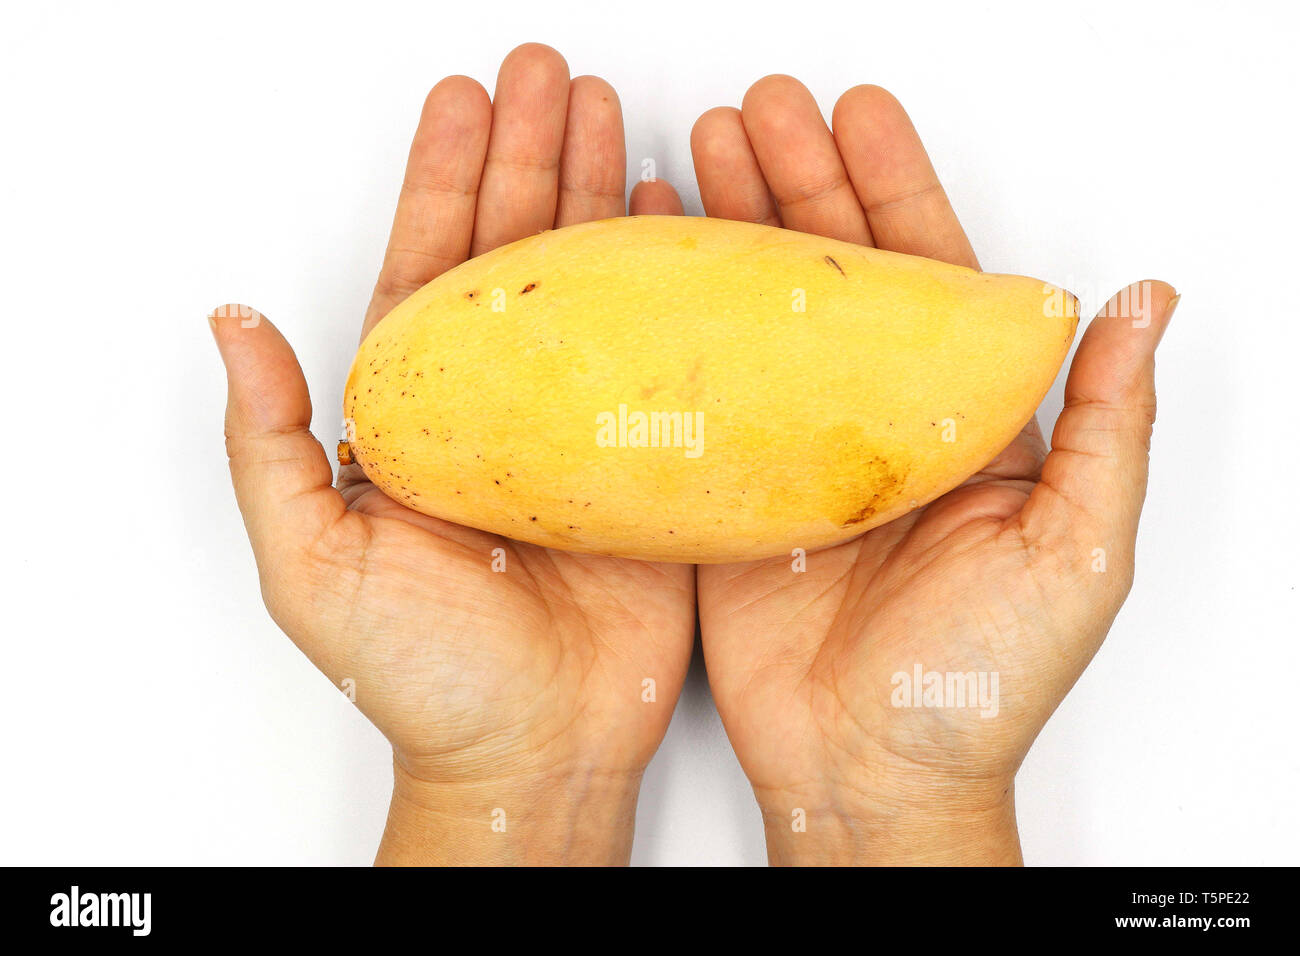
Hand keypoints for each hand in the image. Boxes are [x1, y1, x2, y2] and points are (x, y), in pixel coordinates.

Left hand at [211, 44, 694, 864]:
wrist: (533, 752)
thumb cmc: (420, 675)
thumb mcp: (312, 559)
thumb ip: (271, 442)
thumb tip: (232, 323)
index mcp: (421, 413)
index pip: (431, 266)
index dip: (446, 176)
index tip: (468, 97)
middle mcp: (501, 405)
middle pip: (516, 255)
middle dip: (533, 155)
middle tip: (556, 74)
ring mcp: (580, 428)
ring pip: (592, 289)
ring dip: (601, 196)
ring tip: (618, 116)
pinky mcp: (649, 463)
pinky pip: (667, 356)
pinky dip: (673, 283)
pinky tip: (676, 221)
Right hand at [689, 77, 1177, 863]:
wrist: (876, 772)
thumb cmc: (985, 679)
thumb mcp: (1081, 547)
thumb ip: (1110, 422)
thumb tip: (1144, 300)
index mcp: (960, 421)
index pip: (927, 278)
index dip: (892, 189)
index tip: (856, 116)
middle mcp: (874, 424)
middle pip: (831, 280)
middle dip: (796, 184)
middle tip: (754, 111)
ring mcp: (794, 455)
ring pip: (758, 320)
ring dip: (730, 233)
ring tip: (697, 154)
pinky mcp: (729, 496)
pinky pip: (696, 395)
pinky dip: (671, 326)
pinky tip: (651, 267)